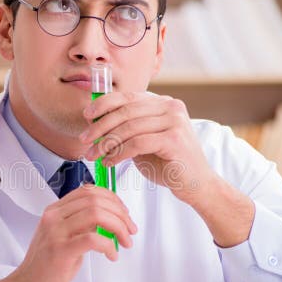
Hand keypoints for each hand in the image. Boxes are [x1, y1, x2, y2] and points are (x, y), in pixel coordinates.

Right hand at [0, 184, 136, 281]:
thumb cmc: (46, 269)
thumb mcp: (63, 239)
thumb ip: (81, 225)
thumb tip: (108, 218)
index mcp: (54, 211)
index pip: (88, 191)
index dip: (112, 199)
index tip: (124, 214)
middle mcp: (53, 217)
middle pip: (95, 200)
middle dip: (120, 213)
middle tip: (130, 230)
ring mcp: (55, 233)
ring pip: (96, 214)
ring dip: (118, 227)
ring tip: (125, 242)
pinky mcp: (60, 251)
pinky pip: (93, 239)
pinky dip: (108, 245)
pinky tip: (112, 256)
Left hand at [79, 91, 215, 202]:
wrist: (197, 185)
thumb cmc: (168, 163)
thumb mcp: (144, 140)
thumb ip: (126, 128)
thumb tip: (94, 121)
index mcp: (163, 102)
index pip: (127, 96)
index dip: (104, 104)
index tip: (86, 116)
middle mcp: (171, 106)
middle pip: (125, 111)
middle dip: (100, 127)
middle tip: (84, 140)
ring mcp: (175, 121)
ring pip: (129, 128)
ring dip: (106, 143)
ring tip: (93, 155)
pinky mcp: (174, 139)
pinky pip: (137, 143)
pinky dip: (118, 153)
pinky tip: (109, 162)